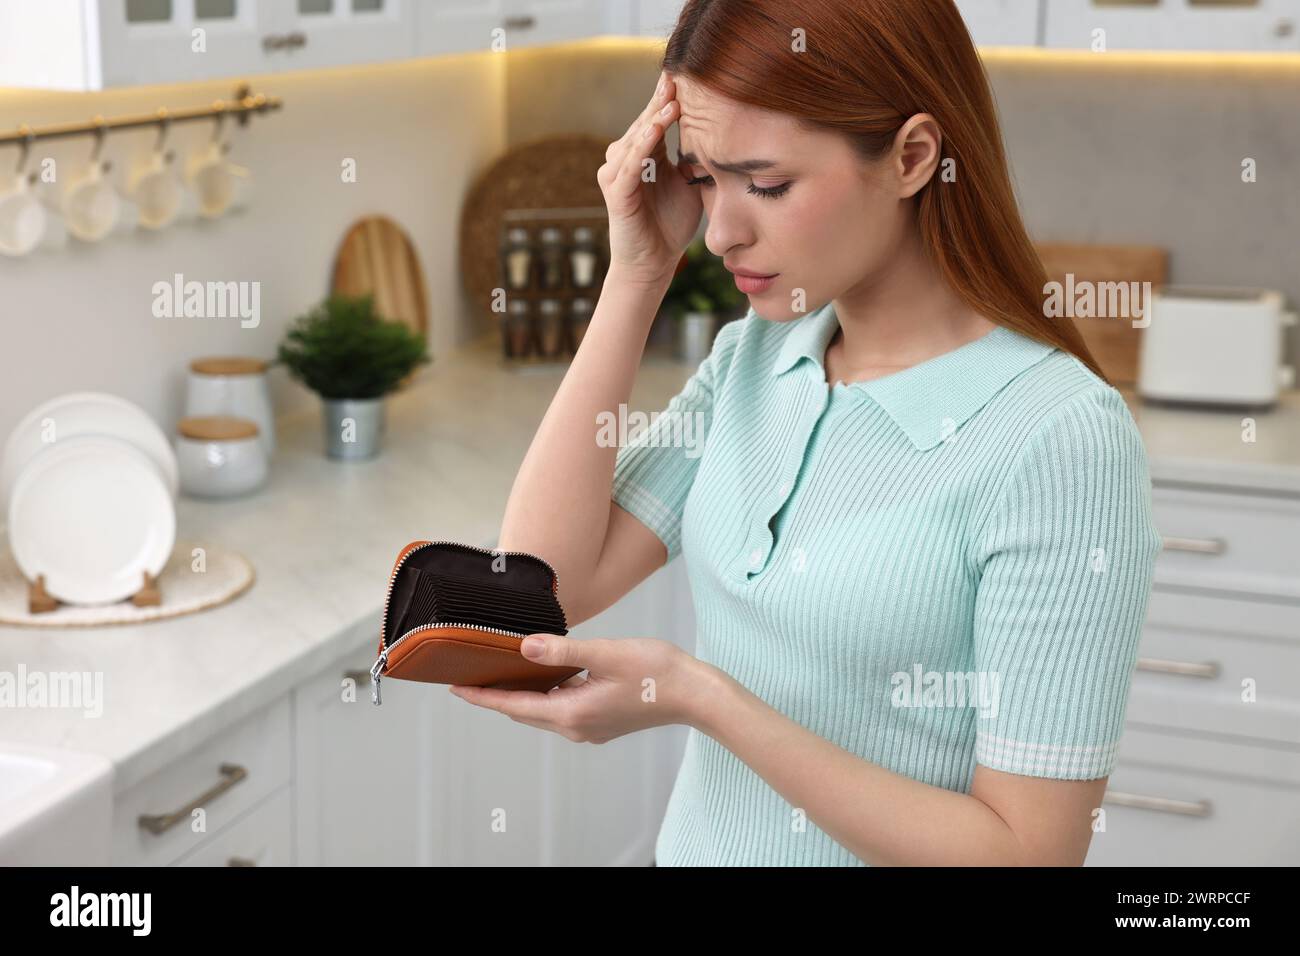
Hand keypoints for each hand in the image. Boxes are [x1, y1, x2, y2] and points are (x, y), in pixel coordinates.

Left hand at [448, 633, 708, 743]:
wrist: (694, 694)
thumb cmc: (656, 672)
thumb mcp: (606, 653)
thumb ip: (562, 651)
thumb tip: (524, 648)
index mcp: (571, 712)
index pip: (513, 706)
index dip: (482, 697)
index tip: (456, 688)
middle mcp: (576, 727)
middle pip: (524, 711)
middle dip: (497, 695)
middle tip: (471, 677)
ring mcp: (590, 728)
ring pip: (544, 710)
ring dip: (523, 694)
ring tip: (503, 672)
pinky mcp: (602, 722)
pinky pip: (563, 709)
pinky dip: (547, 694)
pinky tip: (548, 675)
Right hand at [598, 69, 701, 288]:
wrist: (654, 263)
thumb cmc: (671, 225)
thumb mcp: (690, 184)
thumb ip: (696, 159)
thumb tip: (722, 135)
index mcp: (644, 153)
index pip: (657, 117)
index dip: (670, 97)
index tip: (689, 75)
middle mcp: (625, 158)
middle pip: (644, 121)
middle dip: (661, 99)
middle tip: (677, 75)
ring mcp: (616, 174)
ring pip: (636, 139)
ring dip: (653, 119)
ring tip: (672, 101)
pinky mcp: (615, 192)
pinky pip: (630, 165)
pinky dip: (642, 146)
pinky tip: (656, 130)